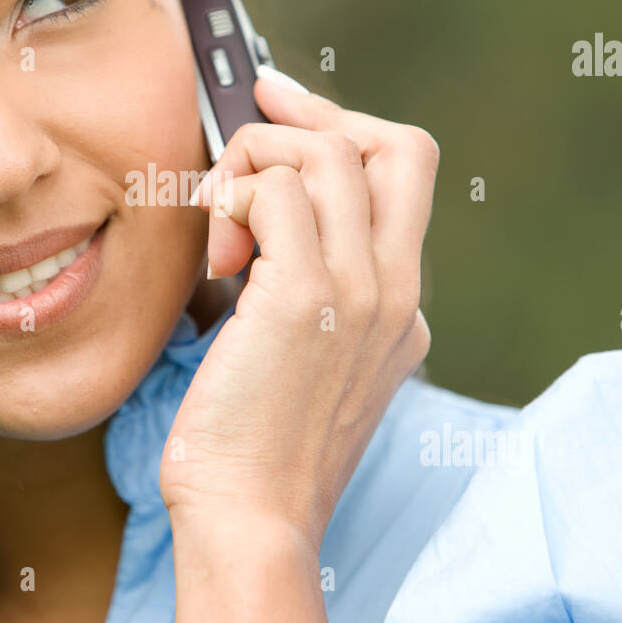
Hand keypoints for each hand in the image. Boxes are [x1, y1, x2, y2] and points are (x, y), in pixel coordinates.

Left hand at [162, 70, 438, 558]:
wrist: (252, 515)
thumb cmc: (257, 443)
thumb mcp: (308, 361)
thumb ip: (311, 291)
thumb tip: (262, 217)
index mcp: (402, 305)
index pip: (404, 173)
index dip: (344, 123)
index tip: (283, 106)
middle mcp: (398, 290)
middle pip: (396, 143)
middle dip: (312, 115)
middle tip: (251, 122)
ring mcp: (362, 290)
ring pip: (328, 153)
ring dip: (254, 163)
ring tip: (221, 225)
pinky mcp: (308, 296)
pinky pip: (276, 190)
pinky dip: (232, 200)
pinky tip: (216, 259)